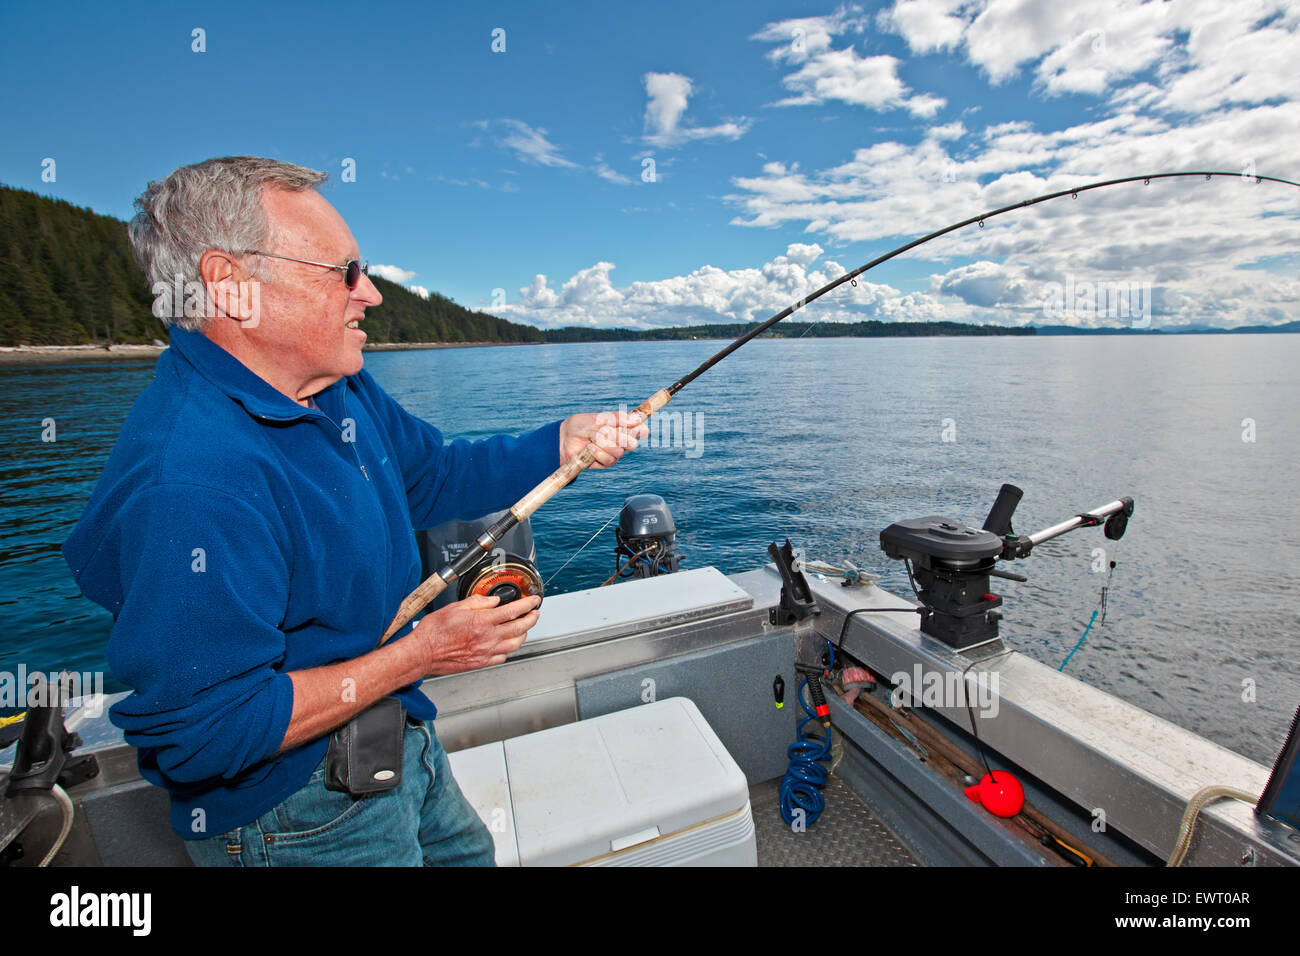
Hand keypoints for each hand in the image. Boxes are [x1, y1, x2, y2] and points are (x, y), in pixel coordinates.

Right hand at [412, 593, 540, 675]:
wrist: (423, 653)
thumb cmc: (434, 632)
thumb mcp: (455, 607)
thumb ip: (478, 602)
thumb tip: (493, 600)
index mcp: (482, 622)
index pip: (513, 611)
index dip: (528, 604)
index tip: (534, 601)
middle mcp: (487, 638)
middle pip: (520, 628)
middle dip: (532, 618)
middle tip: (534, 612)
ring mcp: (486, 652)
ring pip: (515, 644)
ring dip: (523, 634)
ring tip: (524, 627)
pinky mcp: (481, 663)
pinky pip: (503, 656)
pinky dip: (509, 649)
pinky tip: (506, 643)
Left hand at [559, 410, 649, 467]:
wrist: (564, 438)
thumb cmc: (581, 425)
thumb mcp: (598, 418)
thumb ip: (617, 418)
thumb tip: (637, 419)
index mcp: (621, 428)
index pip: (639, 430)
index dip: (641, 430)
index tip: (638, 429)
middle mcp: (620, 441)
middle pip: (632, 443)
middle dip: (619, 437)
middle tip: (606, 432)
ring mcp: (613, 453)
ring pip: (619, 452)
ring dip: (604, 444)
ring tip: (592, 438)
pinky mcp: (604, 463)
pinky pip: (608, 460)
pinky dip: (598, 452)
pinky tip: (589, 447)